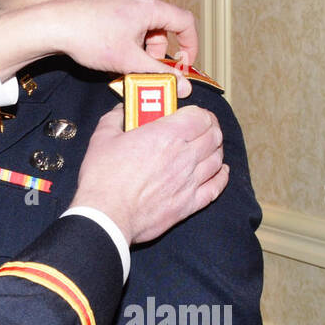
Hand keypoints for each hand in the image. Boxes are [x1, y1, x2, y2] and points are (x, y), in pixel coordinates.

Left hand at [0, 0, 198, 96]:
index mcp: (149, 7)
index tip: (185, 64)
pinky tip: (108, 49)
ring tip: (124, 61)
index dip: (191, 44)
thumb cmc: (89, 39)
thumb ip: (160, 74)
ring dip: (141, 43)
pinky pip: (125, 17)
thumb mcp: (129, 62)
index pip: (185, 21)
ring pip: (142, 21)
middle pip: (162, 23)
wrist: (52, 24)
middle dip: (158, 49)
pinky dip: (126, 35)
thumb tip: (185, 86)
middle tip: (147, 68)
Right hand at [70, 106, 226, 243]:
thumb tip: (124, 109)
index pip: (200, 116)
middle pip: (214, 136)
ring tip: (208, 147)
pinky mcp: (189, 204)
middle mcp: (184, 156)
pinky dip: (221, 176)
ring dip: (216, 149)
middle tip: (202, 127)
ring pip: (217, 159)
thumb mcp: (103, 137)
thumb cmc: (103, 177)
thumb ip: (117, 117)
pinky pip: (216, 187)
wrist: (106, 215)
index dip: (200, 112)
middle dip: (211, 128)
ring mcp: (189, 181)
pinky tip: (220, 171)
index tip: (193, 114)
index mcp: (166, 135)